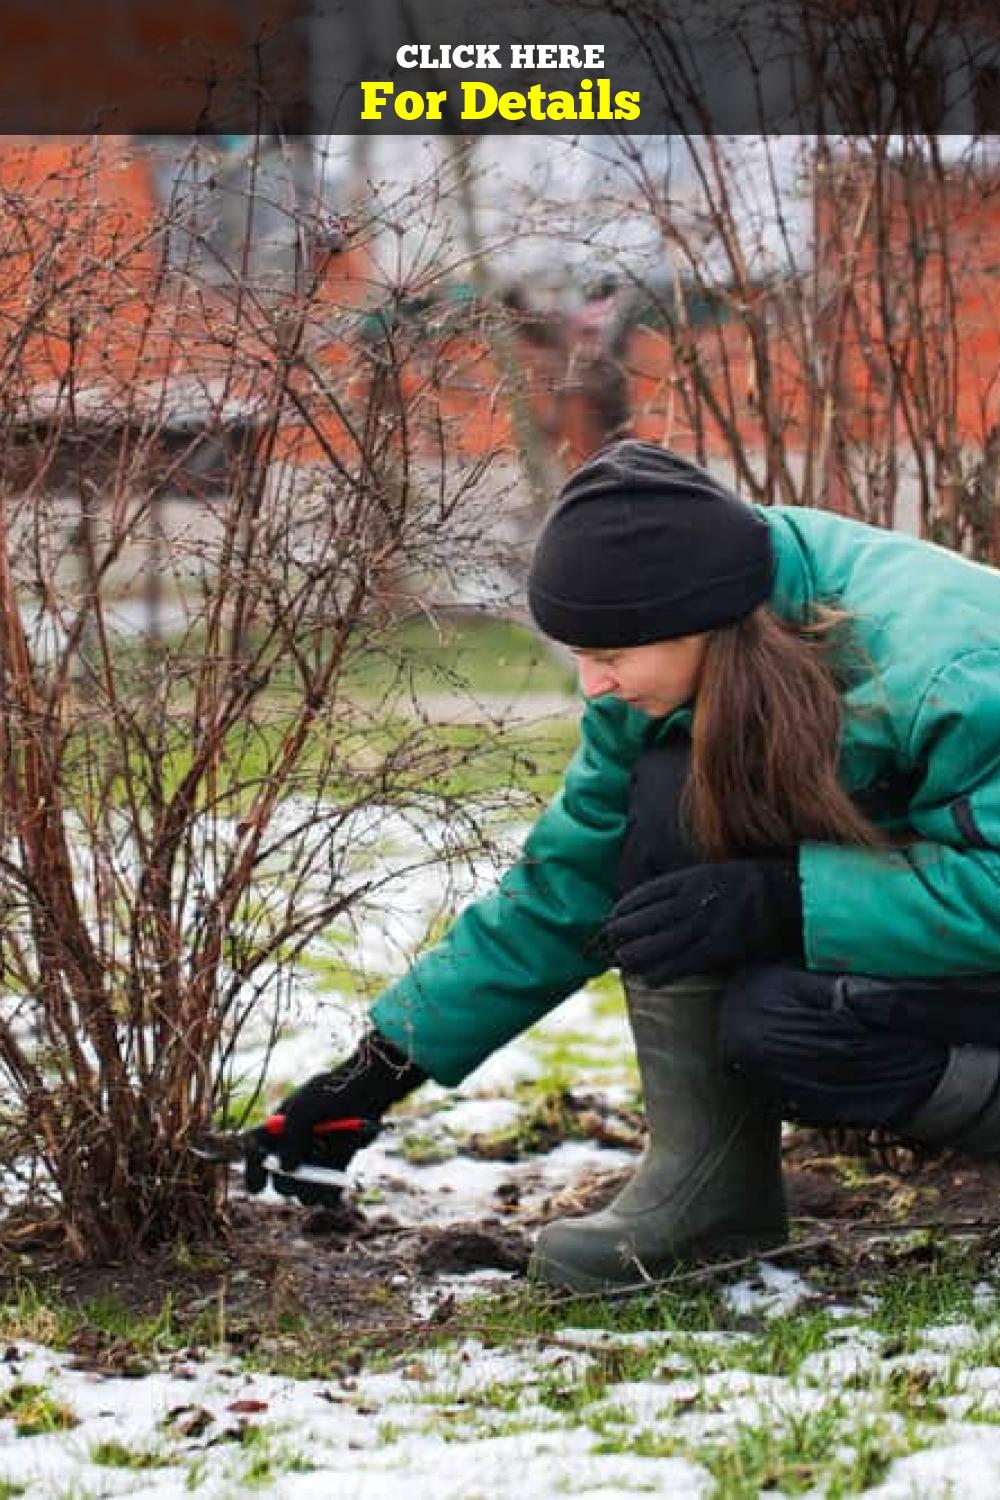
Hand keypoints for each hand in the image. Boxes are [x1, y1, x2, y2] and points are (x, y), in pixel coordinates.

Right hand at [244, 1030, 425, 1206]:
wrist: (362, 1093)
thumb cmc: (330, 1093)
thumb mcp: (306, 1106)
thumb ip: (292, 1133)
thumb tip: (286, 1169)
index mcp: (274, 1132)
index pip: (254, 1154)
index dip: (253, 1171)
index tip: (258, 1185)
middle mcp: (290, 1152)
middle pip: (280, 1182)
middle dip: (289, 1183)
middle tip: (303, 1172)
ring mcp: (310, 1164)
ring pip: (302, 1193)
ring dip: (310, 1189)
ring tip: (324, 1171)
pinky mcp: (332, 1173)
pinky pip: (326, 1196)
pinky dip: (330, 1194)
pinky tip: (337, 1182)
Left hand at [603, 858, 802, 986]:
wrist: (788, 892)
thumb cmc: (752, 882)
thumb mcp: (713, 872)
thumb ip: (687, 885)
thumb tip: (661, 901)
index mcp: (690, 879)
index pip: (644, 895)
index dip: (623, 909)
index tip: (611, 918)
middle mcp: (692, 901)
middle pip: (644, 919)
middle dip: (622, 933)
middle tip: (608, 944)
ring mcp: (705, 925)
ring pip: (658, 943)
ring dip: (636, 955)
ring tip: (622, 962)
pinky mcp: (719, 947)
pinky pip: (683, 963)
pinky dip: (662, 972)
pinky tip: (647, 979)